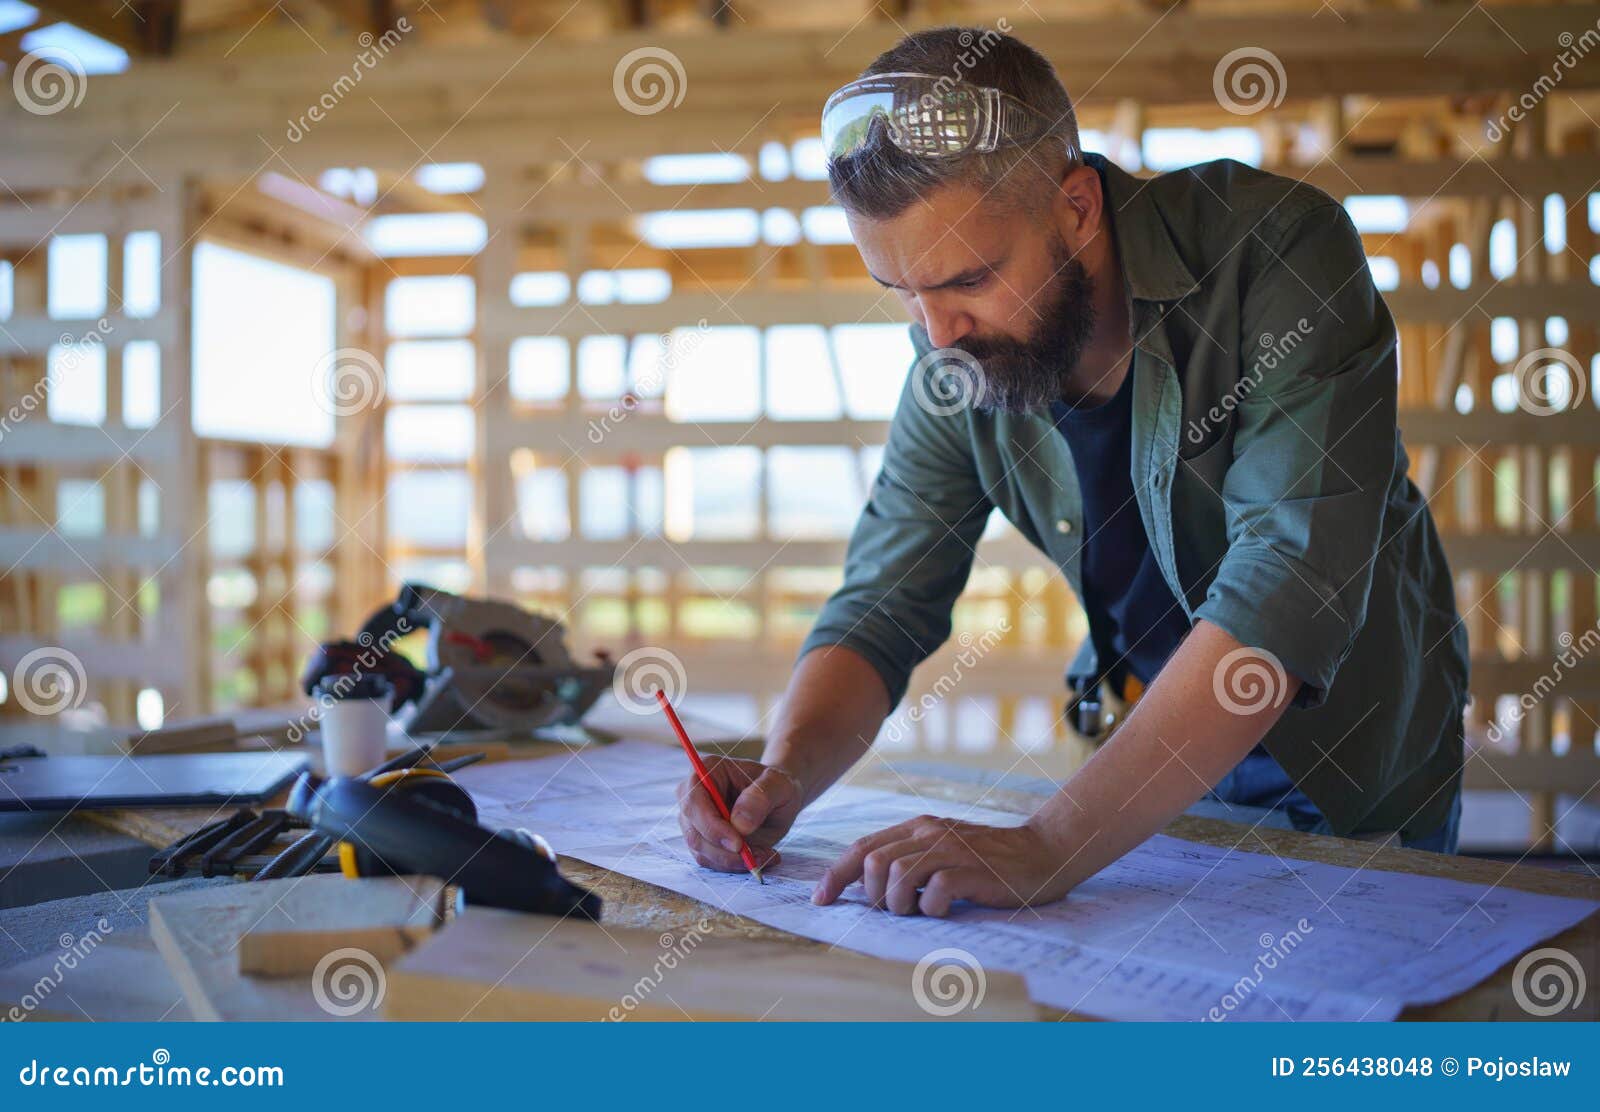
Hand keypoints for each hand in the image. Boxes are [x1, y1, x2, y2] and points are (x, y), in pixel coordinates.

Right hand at [676, 757, 802, 872]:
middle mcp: (693, 795)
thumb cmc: (776, 786)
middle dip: (723, 851)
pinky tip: (760, 857)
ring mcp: (695, 820)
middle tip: (755, 857)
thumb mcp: (778, 785)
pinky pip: (711, 860)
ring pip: (701, 850)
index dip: (710, 825)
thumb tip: (740, 824)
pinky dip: (735, 865)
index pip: (693, 800)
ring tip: (765, 854)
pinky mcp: (703, 840)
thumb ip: (760, 798)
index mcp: (707, 770)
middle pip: (693, 831)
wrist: (778, 800)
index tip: (737, 844)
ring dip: (732, 861)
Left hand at [811, 814, 1073, 916]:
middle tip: (896, 910)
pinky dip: (931, 908)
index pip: (862, 848)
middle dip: (874, 895)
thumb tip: (865, 884)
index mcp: (917, 828)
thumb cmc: (989, 860)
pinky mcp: (972, 870)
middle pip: (873, 862)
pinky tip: (944, 909)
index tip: (821, 900)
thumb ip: (908, 860)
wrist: (1042, 852)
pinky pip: (934, 891)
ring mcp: (951, 850)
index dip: (835, 876)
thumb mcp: (942, 851)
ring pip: (897, 874)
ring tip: (920, 910)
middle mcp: (929, 834)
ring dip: (900, 904)